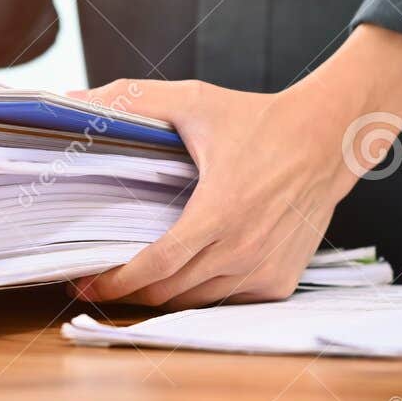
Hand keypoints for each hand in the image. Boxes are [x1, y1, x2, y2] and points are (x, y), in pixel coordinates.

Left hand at [69, 25, 401, 309]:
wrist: (329, 140)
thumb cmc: (260, 122)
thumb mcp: (194, 102)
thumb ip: (132, 100)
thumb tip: (72, 99)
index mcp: (219, 213)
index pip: (155, 266)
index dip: (115, 282)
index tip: (85, 284)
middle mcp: (242, 250)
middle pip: (168, 292)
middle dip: (129, 292)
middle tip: (101, 280)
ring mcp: (263, 271)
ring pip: (195, 301)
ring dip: (164, 294)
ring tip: (139, 277)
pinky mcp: (279, 281)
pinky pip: (226, 301)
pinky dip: (202, 292)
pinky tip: (188, 272)